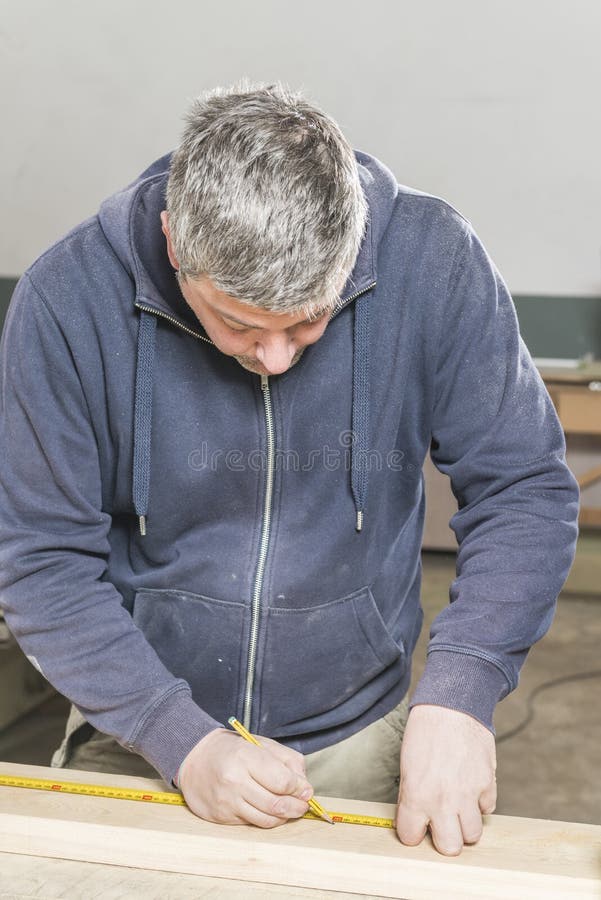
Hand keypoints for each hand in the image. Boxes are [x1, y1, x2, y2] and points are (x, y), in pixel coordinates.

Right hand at [177, 728, 313, 827]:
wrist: (193, 758)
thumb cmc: (232, 750)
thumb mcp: (261, 744)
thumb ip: (287, 760)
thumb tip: (304, 786)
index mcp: (245, 757)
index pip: (282, 781)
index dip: (300, 788)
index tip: (306, 790)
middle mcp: (234, 781)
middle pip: (276, 804)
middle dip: (297, 807)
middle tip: (303, 804)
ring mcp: (226, 801)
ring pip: (266, 819)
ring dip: (284, 817)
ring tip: (290, 809)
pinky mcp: (220, 817)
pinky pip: (252, 824)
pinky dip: (266, 819)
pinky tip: (269, 810)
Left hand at [396, 704, 496, 855]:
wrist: (452, 706)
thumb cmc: (425, 731)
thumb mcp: (407, 765)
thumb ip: (410, 796)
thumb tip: (414, 818)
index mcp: (417, 796)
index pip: (411, 837)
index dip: (412, 831)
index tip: (415, 824)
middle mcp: (443, 801)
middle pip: (450, 848)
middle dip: (445, 838)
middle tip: (441, 823)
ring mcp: (468, 795)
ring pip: (473, 835)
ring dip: (465, 824)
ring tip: (458, 808)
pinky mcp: (488, 784)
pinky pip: (488, 809)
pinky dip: (480, 803)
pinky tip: (471, 787)